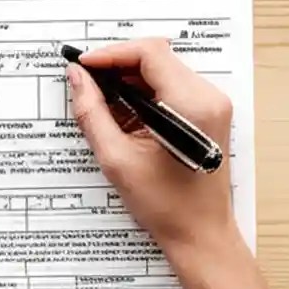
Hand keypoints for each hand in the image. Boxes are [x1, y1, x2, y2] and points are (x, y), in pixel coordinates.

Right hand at [66, 39, 266, 288]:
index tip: (84, 65)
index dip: (111, 53)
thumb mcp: (117, 158)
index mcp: (191, 105)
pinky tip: (124, 117)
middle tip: (86, 84)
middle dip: (117, 67)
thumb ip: (92, 112)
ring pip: (162, 71)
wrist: (201, 235)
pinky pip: (171, 88)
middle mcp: (207, 98)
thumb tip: (77, 78)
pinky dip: (144, 95)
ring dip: (129, 81)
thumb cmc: (166, 206)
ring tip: (102, 105)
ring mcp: (211, 105)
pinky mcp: (208, 114)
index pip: (149, 53)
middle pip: (156, 58)